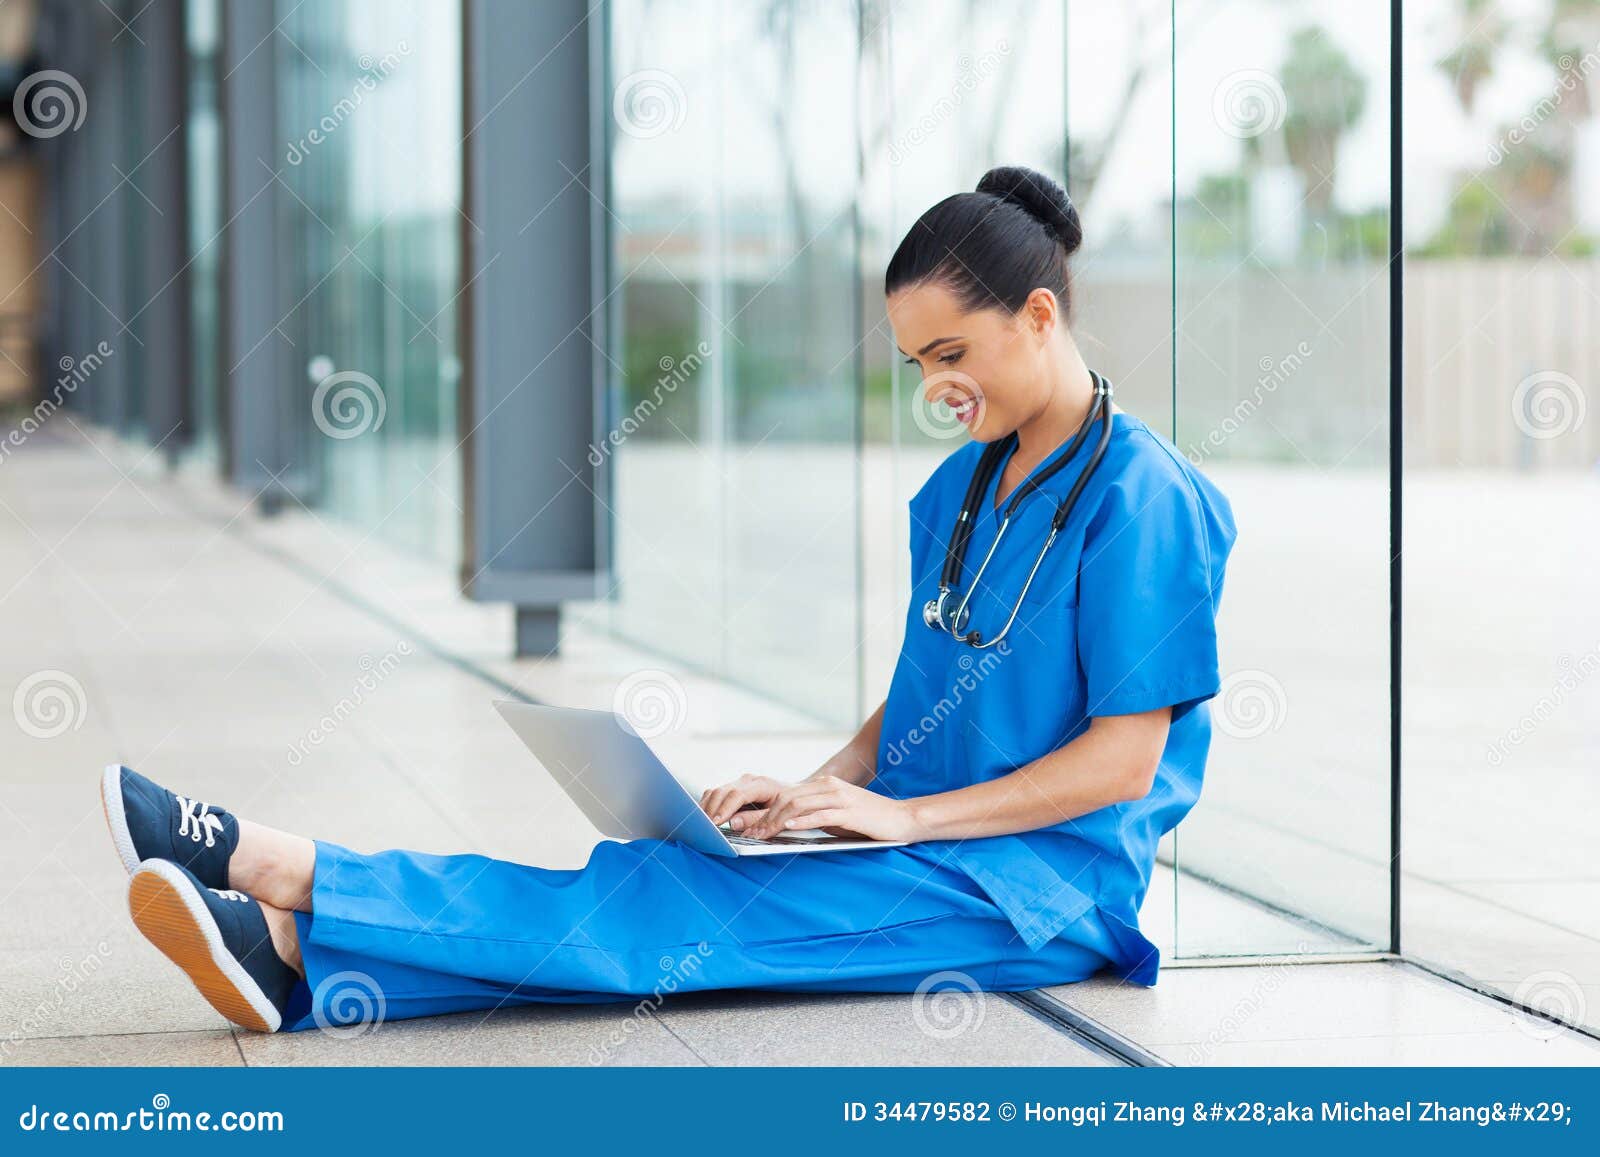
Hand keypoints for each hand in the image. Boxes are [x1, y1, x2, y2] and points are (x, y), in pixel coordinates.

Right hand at [699, 774, 783, 828]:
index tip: (715, 823)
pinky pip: (715, 795)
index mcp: (760, 784)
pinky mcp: (733, 789)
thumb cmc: (788, 806)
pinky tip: (704, 818)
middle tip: (703, 827)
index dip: (724, 809)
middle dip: (710, 810)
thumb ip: (756, 820)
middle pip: (722, 791)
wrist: (795, 794)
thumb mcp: (778, 814)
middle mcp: (747, 781)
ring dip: (706, 807)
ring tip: (700, 824)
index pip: (737, 795)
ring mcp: (738, 783)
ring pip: (715, 792)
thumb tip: (733, 823)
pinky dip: (708, 806)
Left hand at [738, 776, 917, 842]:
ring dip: (776, 821)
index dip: (764, 811)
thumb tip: (786, 825)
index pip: (786, 794)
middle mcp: (829, 786)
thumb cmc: (868, 820)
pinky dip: (801, 820)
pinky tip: (788, 827)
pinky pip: (820, 814)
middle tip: (749, 834)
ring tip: (762, 834)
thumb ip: (814, 814)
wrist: (902, 818)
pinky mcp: (849, 811)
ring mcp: (839, 797)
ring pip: (798, 805)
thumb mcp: (837, 814)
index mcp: (824, 784)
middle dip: (764, 817)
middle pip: (787, 798)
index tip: (749, 827)